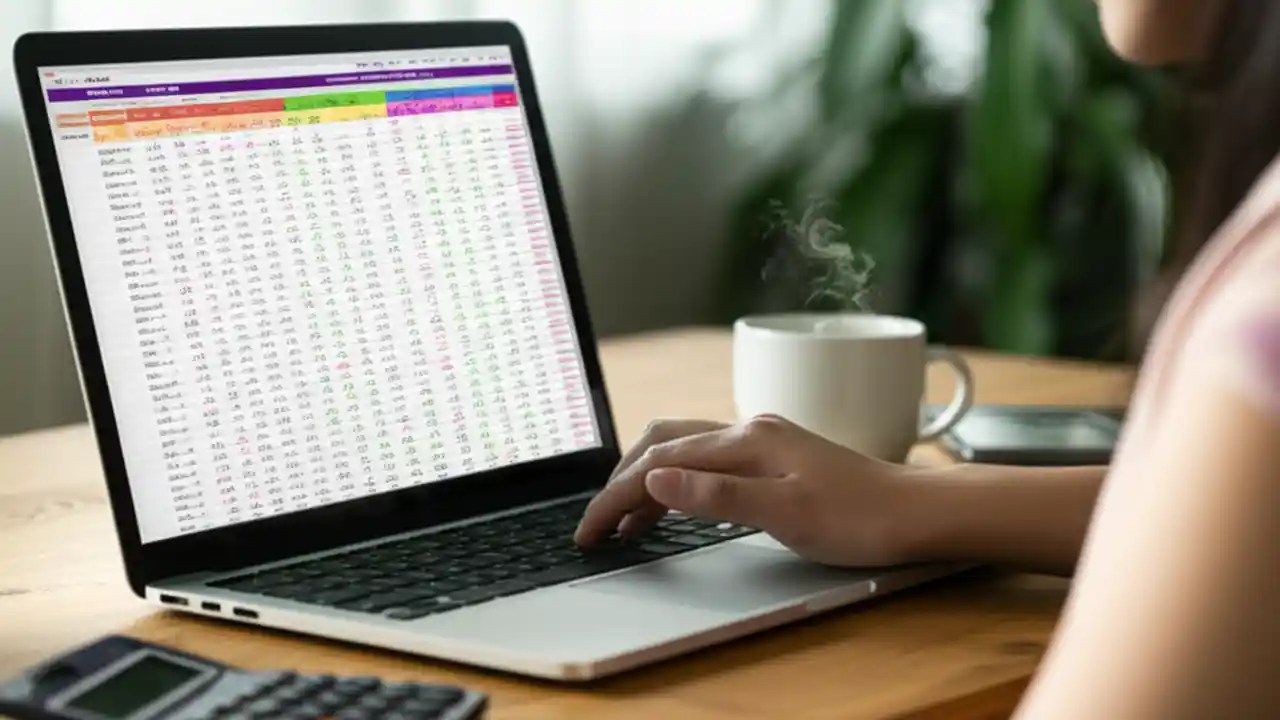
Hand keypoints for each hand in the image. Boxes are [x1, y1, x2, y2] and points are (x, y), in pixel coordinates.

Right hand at [574, 414, 921, 566]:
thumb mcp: (785, 513)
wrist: (916, 513)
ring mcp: (761, 442)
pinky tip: (673, 506)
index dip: (617, 496)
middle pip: (663, 443)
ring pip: (683, 450)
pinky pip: (707, 461)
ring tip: (624, 522)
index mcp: (746, 440)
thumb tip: (656, 481)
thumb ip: (717, 495)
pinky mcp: (772, 457)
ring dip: (647, 481)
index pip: (660, 462)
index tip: (590, 529)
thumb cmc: (859, 517)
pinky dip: (677, 482)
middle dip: (621, 480)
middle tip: (598, 523)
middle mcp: (748, 431)